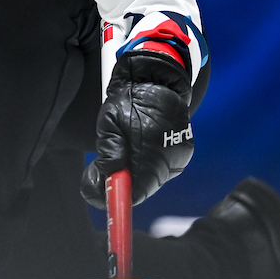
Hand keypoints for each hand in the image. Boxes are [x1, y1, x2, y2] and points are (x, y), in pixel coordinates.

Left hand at [81, 50, 193, 208]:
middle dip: (120, 185)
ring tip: (119, 151)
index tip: (99, 196)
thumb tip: (107, 179)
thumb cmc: (130, 100)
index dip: (117, 198)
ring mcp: (179, 157)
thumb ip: (109, 152)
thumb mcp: (109, 123)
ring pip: (150, 179)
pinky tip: (135, 149)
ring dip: (132, 174)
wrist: (157, 80)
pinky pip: (160, 170)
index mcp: (151, 150)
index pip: (137, 192)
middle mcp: (170, 158)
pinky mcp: (183, 154)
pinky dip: (143, 166)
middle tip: (97, 173)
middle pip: (142, 188)